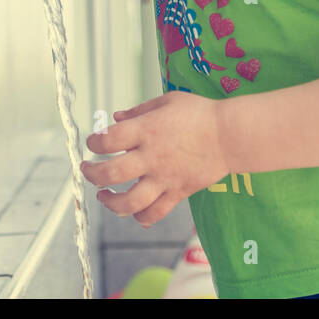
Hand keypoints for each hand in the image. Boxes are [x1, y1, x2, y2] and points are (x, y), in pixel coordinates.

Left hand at [80, 92, 229, 228]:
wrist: (230, 135)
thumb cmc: (200, 113)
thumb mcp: (167, 101)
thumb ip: (139, 111)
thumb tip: (116, 117)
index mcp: (147, 130)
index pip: (108, 140)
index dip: (94, 142)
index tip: (93, 142)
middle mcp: (152, 157)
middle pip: (111, 173)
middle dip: (92, 174)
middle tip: (88, 169)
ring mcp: (164, 178)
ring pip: (130, 201)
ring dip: (111, 202)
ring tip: (105, 196)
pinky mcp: (178, 193)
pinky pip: (155, 213)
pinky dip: (142, 217)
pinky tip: (134, 213)